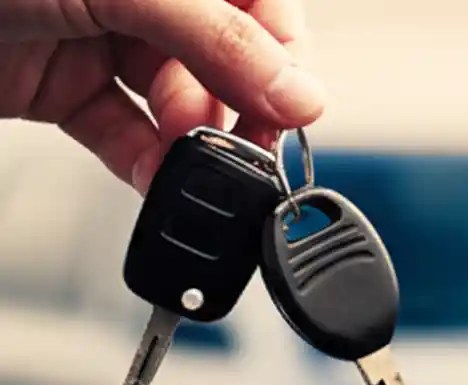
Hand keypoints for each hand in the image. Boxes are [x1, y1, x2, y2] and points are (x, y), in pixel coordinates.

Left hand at [0, 0, 325, 192]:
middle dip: (239, 105)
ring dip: (192, 141)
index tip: (294, 103)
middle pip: (227, 56)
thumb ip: (216, 38)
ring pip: (180, 101)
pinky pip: (125, 133)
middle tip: (246, 144)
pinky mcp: (63, 88)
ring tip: (189, 159)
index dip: (285, 51)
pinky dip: (145, 164)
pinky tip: (157, 179)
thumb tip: (299, 90)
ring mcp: (101, 37)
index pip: (261, 1)